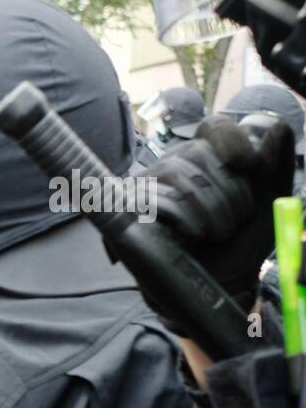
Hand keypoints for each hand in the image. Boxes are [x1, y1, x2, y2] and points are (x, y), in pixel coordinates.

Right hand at [146, 114, 295, 330]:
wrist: (215, 281)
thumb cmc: (241, 240)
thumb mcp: (270, 200)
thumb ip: (278, 161)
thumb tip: (275, 126)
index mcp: (210, 155)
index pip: (215, 126)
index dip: (232, 140)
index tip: (248, 166)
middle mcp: (176, 162)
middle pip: (199, 152)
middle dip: (228, 189)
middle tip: (236, 220)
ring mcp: (149, 182)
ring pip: (178, 172)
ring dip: (209, 206)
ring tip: (217, 232)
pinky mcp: (130, 205)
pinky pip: (157, 197)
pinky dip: (185, 216)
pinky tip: (194, 234)